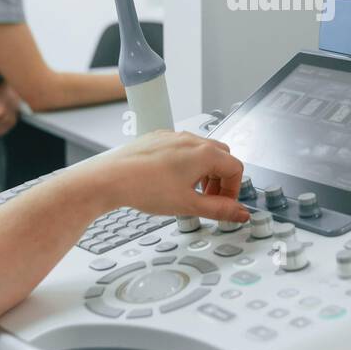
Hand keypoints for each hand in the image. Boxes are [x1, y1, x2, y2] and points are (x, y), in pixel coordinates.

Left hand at [72, 131, 249, 223]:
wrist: (111, 178)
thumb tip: (239, 213)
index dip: (233, 191)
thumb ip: (219, 209)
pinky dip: (185, 163)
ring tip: (189, 191)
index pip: (236, 168)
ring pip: (201, 151)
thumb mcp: (189, 205)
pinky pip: (181, 147)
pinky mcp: (158, 138)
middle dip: (220, 179)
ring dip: (204, 171)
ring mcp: (174, 136)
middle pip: (221, 157)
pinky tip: (170, 181)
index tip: (223, 205)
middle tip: (208, 199)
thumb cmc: (145, 188)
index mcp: (205, 154)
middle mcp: (192, 140)